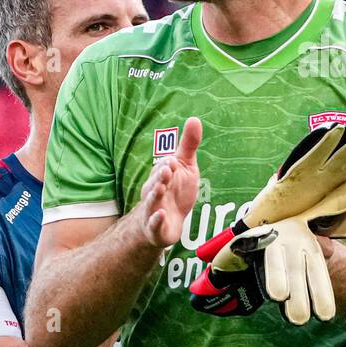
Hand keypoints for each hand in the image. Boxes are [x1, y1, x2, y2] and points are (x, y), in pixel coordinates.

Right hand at [138, 117, 200, 246]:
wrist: (168, 223)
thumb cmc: (175, 192)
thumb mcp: (185, 167)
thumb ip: (188, 145)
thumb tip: (194, 118)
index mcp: (160, 176)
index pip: (163, 167)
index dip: (169, 164)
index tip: (174, 161)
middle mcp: (154, 192)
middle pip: (154, 182)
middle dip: (160, 176)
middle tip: (168, 169)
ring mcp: (153, 210)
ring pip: (151, 201)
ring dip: (155, 194)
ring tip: (161, 187)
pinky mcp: (156, 228)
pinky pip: (154, 224)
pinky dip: (157, 219)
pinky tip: (162, 215)